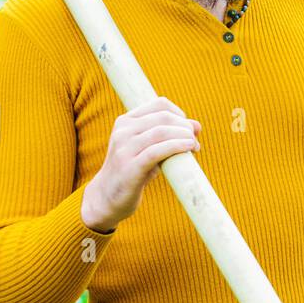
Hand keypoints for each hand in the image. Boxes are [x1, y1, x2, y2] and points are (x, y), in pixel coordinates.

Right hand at [81, 96, 200, 232]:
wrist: (107, 198)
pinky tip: (188, 149)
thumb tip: (197, 125)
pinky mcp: (130, 167)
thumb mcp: (148, 149)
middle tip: (195, 139)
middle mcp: (123, 131)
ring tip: (195, 146)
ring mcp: (124, 148)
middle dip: (185, 126)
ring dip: (184, 136)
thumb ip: (168, 137)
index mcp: (125, 121)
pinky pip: (156, 151)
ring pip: (161, 132)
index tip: (189, 128)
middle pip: (163, 117)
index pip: (159, 104)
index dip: (180, 113)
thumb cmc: (133, 171)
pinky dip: (176, 147)